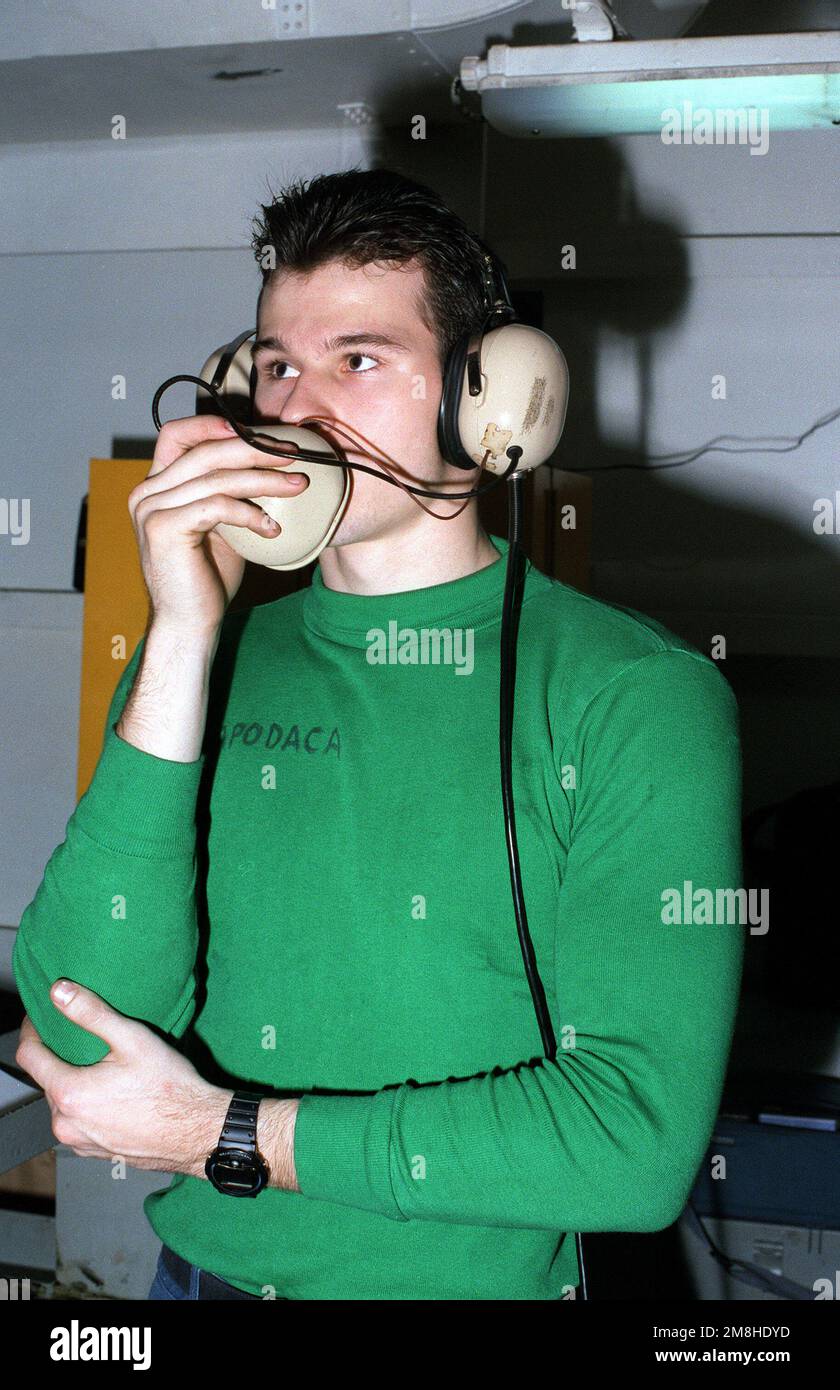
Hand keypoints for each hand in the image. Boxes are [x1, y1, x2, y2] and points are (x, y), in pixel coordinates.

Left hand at [15, 982, 230, 1176]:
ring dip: (73, 1082)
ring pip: (63, 1103)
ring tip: (101, 1067)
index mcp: (70, 1094)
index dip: (32, 1030)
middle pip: (47, 1080)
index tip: (41, 1015)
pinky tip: (113, 1094)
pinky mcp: (94, 1153)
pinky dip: (87, 1105)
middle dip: (59, 1057)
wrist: (197, 1131)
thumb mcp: (132, 1039)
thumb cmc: (170, 1087)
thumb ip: (90, 1013)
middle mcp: (66, 1125)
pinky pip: (79, 1122)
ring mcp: (79, 1143)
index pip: (29, 1056)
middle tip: (84, 1039)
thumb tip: (58, 991)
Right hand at [128, 414, 309, 636]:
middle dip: (256, 449)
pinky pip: (217, 507)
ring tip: (298, 487)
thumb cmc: (207, 577)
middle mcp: (147, 492)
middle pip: (206, 452)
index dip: (214, 425)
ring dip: (265, 480)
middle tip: (295, 455)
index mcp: (156, 486)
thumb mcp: (220, 525)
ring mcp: (152, 509)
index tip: (259, 431)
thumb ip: (229, 494)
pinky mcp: (164, 528)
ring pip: (217, 478)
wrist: (189, 622)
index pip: (177, 435)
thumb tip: (271, 464)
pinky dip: (250, 513)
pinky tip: (273, 528)